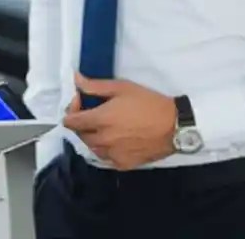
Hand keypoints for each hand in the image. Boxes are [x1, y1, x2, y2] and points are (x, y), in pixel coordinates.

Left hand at [61, 73, 176, 170]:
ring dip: (92, 136)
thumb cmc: (149, 103)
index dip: (72, 110)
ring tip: (106, 126)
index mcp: (101, 120)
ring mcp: (112, 154)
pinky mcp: (122, 164)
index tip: (82, 101)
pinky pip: (105, 157)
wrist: (174, 126)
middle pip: (80, 134)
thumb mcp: (122, 88)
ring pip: (91, 147)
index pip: (70, 121)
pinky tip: (116, 139)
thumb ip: (95, 86)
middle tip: (95, 112)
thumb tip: (75, 79)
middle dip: (82, 122)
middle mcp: (103, 140)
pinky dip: (105, 148)